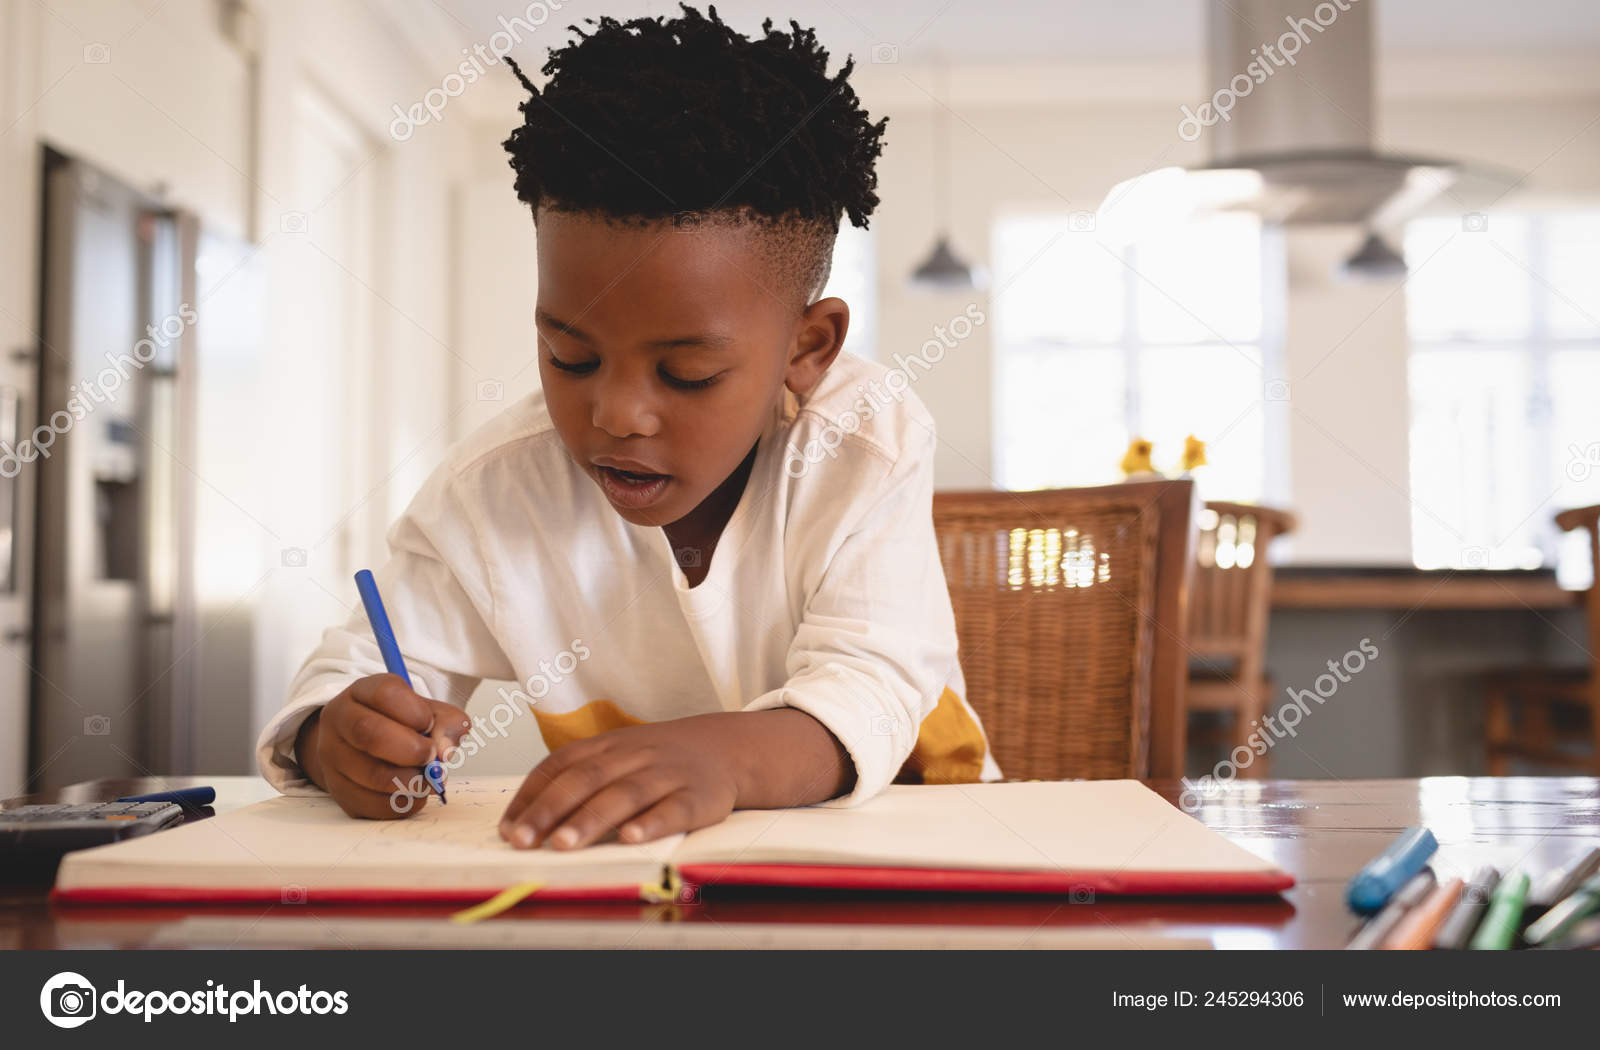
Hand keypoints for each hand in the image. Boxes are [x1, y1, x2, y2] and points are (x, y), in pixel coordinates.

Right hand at [295, 674, 470, 819]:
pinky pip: (370, 804)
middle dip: (411, 750)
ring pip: (370, 774)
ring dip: (410, 781)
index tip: (429, 724)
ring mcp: (333, 757)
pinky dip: (401, 803)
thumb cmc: (398, 724)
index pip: (385, 693)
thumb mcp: (425, 710)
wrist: (360, 746)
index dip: (414, 712)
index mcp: (362, 691)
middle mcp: (340, 720)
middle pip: (369, 733)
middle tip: (432, 757)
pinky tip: (413, 794)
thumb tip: (445, 750)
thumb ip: (446, 722)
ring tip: (428, 779)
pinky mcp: (338, 790)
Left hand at [498, 708, 854, 848]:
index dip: (532, 796)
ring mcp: (667, 773)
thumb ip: (577, 780)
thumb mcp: (618, 756)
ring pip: (625, 794)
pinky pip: (674, 808)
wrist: (728, 747)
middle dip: (550, 810)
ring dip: (591, 819)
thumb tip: (521, 822)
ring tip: (563, 844)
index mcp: (607, 745)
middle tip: (521, 840)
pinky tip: (632, 838)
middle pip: (586, 779)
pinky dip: (652, 822)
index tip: (508, 828)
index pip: (560, 765)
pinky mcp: (699, 795)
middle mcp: (633, 755)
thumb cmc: (658, 761)